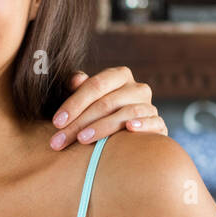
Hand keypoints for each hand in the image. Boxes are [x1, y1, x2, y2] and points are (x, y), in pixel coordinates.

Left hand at [49, 67, 166, 149]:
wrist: (126, 132)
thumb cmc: (97, 112)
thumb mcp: (86, 98)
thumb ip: (78, 88)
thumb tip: (75, 79)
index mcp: (118, 75)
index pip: (95, 85)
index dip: (74, 103)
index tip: (56, 122)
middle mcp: (137, 88)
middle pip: (106, 103)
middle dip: (79, 123)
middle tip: (59, 140)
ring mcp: (149, 105)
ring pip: (127, 113)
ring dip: (102, 127)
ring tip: (82, 139)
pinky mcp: (159, 124)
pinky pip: (154, 122)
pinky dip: (142, 125)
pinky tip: (128, 129)